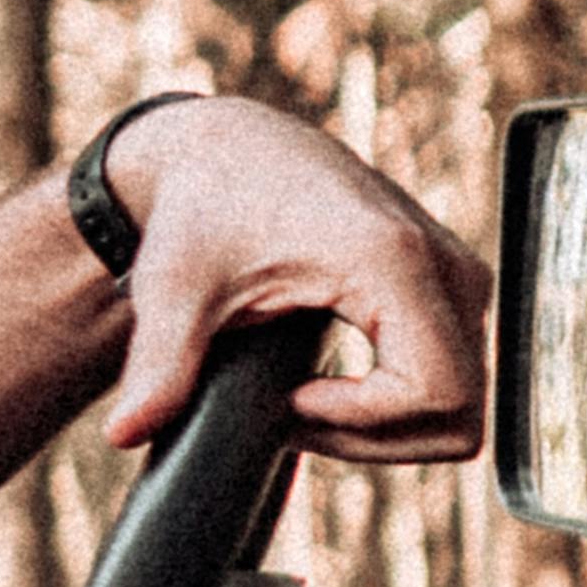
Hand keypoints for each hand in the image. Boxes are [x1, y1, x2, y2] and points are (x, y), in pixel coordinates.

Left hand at [101, 96, 490, 458]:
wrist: (223, 147)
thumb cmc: (200, 208)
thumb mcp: (175, 289)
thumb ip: (159, 365)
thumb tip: (123, 435)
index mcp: (391, 260)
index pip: (436, 394)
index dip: (365, 424)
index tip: (292, 402)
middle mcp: (443, 264)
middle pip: (461, 411)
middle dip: (375, 440)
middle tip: (292, 416)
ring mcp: (457, 273)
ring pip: (464, 402)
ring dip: (385, 427)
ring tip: (303, 401)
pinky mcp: (449, 283)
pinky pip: (454, 373)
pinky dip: (395, 402)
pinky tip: (328, 383)